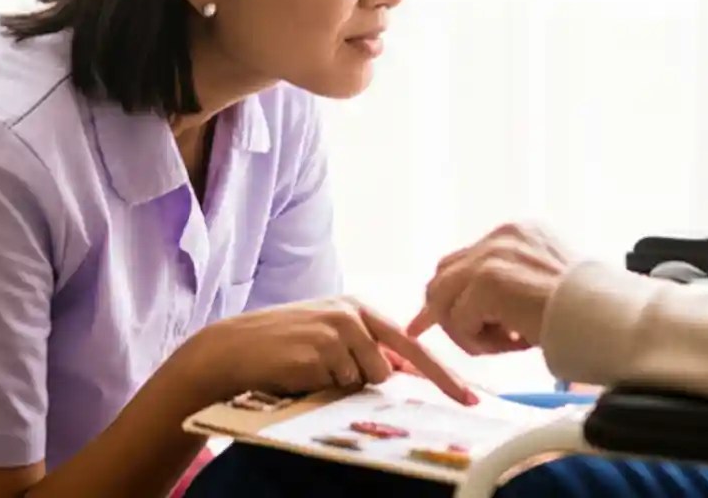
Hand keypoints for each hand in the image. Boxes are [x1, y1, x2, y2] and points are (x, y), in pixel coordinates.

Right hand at [187, 296, 477, 404]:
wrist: (235, 347)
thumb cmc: (287, 346)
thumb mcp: (333, 337)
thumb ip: (369, 350)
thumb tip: (407, 375)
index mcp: (361, 309)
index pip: (413, 346)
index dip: (443, 375)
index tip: (471, 398)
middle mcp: (354, 314)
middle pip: (387, 370)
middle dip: (365, 382)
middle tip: (328, 375)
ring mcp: (337, 329)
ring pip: (364, 380)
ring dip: (339, 385)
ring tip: (309, 369)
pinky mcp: (319, 348)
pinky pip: (337, 385)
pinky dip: (320, 386)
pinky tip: (298, 371)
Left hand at [406, 222, 572, 354]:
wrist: (608, 315)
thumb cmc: (587, 310)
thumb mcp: (545, 284)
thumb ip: (508, 286)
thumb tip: (470, 312)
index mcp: (518, 232)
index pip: (465, 259)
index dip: (448, 293)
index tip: (427, 318)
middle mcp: (502, 236)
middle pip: (443, 274)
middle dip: (438, 310)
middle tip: (425, 334)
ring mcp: (492, 256)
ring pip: (444, 300)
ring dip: (466, 331)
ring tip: (505, 343)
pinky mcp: (487, 281)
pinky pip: (459, 321)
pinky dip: (478, 342)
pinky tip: (514, 342)